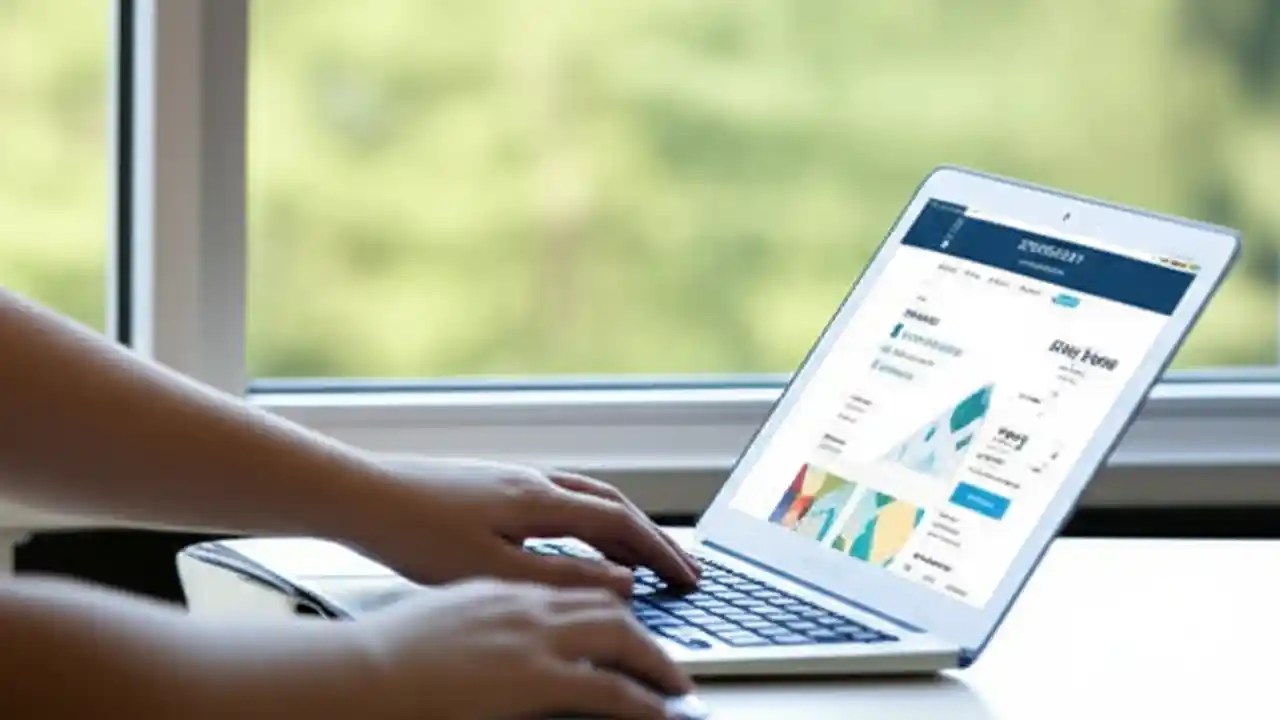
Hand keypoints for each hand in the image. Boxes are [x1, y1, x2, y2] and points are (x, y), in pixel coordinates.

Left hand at [349, 457, 699, 594]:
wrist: (361, 495)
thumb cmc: (416, 535)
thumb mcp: (494, 571)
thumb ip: (564, 578)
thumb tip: (623, 583)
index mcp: (541, 500)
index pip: (622, 525)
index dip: (662, 553)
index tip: (690, 579)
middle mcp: (534, 480)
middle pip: (613, 503)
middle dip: (652, 537)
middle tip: (679, 569)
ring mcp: (513, 478)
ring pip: (587, 497)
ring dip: (621, 526)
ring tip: (639, 558)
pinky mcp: (492, 484)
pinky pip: (561, 498)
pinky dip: (588, 520)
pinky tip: (575, 541)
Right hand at [360, 579, 692, 719]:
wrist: (363, 672)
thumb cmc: (386, 655)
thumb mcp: (443, 621)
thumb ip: (480, 623)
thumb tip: (494, 643)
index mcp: (503, 590)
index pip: (573, 592)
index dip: (609, 608)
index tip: (626, 625)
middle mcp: (527, 605)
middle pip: (608, 606)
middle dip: (644, 632)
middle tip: (666, 658)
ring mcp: (535, 638)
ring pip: (622, 637)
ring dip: (656, 661)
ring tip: (676, 684)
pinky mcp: (537, 677)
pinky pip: (612, 688)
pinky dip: (646, 699)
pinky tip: (662, 712)